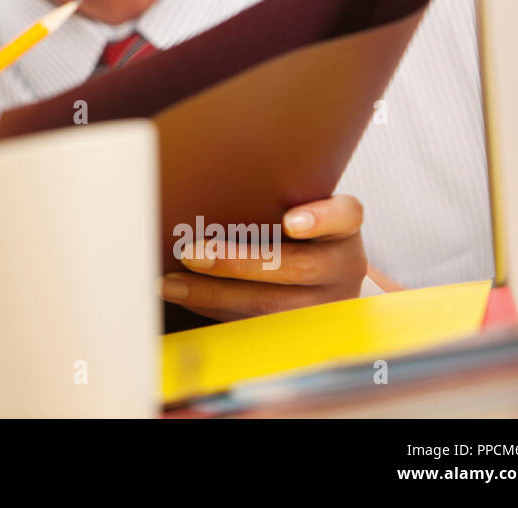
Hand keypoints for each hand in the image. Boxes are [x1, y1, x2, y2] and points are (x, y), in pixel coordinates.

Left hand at [162, 194, 367, 321]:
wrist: (323, 278)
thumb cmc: (296, 231)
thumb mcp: (299, 208)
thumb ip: (273, 198)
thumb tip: (205, 186)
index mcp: (344, 228)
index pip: (345, 216)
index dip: (320, 219)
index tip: (290, 222)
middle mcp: (343, 266)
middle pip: (295, 266)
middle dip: (236, 263)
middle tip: (191, 252)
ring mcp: (327, 304)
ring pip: (272, 305)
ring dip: (214, 294)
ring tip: (173, 283)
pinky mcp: (304, 331)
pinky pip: (256, 324)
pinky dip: (214, 310)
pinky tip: (185, 298)